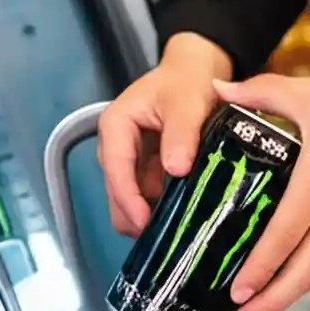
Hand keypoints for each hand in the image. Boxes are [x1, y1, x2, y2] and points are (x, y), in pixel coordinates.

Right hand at [98, 33, 233, 235]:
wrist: (194, 73)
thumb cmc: (187, 82)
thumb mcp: (188, 102)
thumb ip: (182, 133)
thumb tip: (176, 170)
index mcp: (116, 126)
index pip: (116, 169)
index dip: (128, 199)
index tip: (145, 224)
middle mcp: (115, 146)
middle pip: (116, 191)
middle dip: (136, 215)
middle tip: (166, 237)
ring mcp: (128, 161)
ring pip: (129, 199)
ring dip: (148, 215)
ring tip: (176, 231)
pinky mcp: (143, 170)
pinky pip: (146, 196)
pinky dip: (159, 209)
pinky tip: (180, 218)